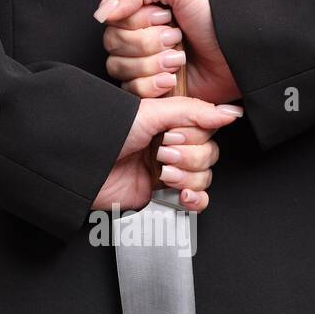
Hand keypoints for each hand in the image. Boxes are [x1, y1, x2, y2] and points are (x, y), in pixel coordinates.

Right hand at [94, 0, 240, 105]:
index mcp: (141, 11)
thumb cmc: (216, 18)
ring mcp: (143, 66)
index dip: (137, 21)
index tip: (164, 17)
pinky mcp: (151, 91)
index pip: (113, 19)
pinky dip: (152, 86)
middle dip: (147, 43)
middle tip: (176, 39)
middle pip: (113, 45)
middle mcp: (138, 38)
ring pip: (119, 68)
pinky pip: (131, 92)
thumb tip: (102, 11)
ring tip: (179, 59)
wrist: (239, 53)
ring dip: (151, 64)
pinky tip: (173, 79)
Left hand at [94, 97, 241, 214]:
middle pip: (209, 156)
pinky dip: (195, 200)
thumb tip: (231, 112)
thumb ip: (194, 111)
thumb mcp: (151, 112)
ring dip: (187, 177)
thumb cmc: (108, 135)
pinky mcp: (163, 197)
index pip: (207, 131)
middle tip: (161, 155)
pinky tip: (182, 195)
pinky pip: (196, 202)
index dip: (193, 137)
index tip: (170, 135)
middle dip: (188, 157)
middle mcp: (173, 147)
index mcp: (171, 124)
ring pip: (204, 178)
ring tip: (162, 174)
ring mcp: (169, 173)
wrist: (83, 166)